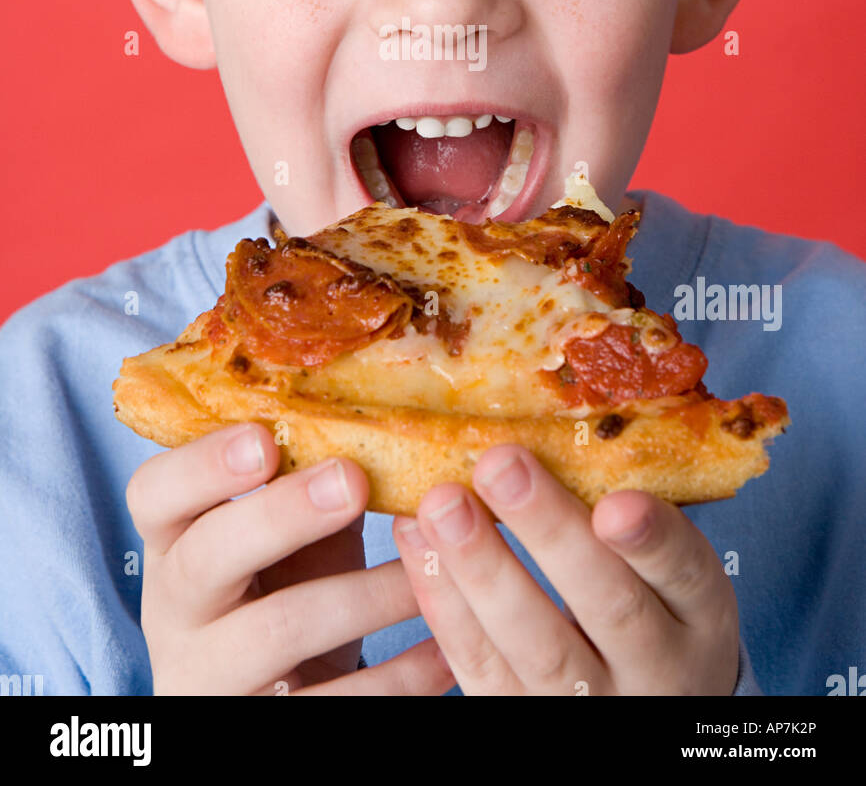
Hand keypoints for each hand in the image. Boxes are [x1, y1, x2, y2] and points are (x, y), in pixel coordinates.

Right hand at [126, 423, 455, 694]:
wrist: (271, 697)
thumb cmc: (284, 584)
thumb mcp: (283, 531)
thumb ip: (311, 475)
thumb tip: (393, 404)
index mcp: (174, 539)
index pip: (153, 492)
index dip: (201, 464)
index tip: (262, 436)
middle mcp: (176, 607)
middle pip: (209, 558)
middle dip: (282, 514)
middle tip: (353, 479)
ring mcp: (210, 675)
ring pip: (278, 631)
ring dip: (367, 593)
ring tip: (435, 563)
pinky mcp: (256, 728)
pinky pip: (328, 704)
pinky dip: (397, 676)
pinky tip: (446, 649)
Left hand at [392, 444, 738, 695]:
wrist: (646, 704)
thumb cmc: (652, 607)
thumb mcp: (672, 571)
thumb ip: (637, 512)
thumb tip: (561, 414)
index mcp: (700, 616)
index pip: (686, 573)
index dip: (652, 539)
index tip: (615, 502)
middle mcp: (656, 669)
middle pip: (608, 606)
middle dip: (548, 533)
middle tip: (499, 463)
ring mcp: (589, 705)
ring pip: (537, 644)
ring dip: (482, 568)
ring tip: (441, 501)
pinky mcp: (523, 719)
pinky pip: (480, 668)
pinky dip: (443, 603)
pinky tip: (418, 540)